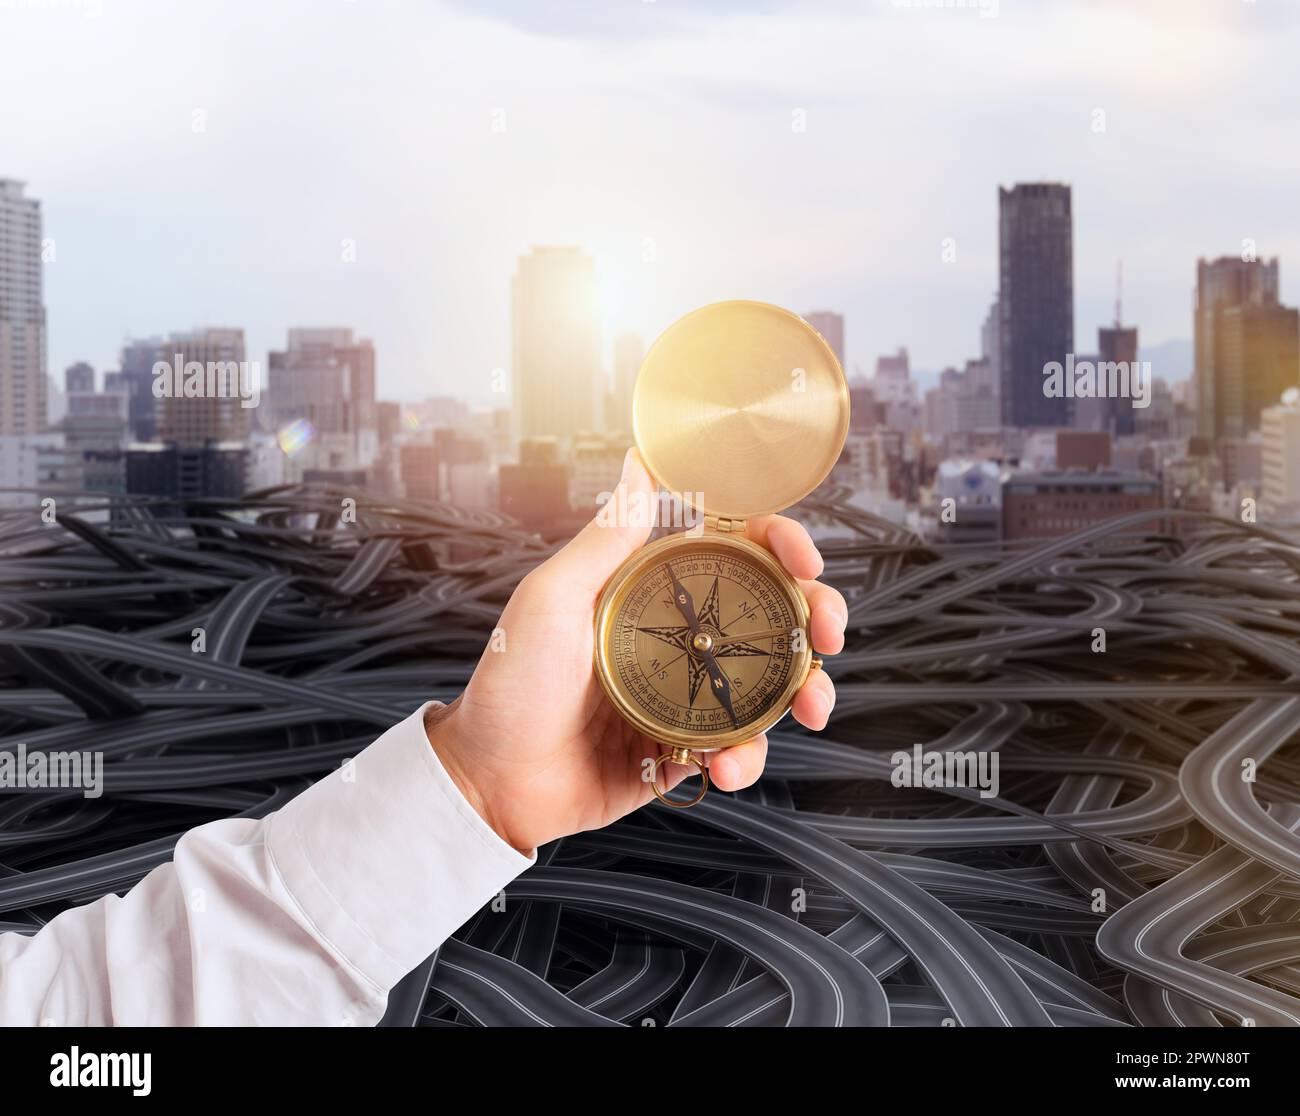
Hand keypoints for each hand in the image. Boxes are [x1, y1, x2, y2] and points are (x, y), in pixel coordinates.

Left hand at [426, 448, 846, 854]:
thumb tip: (640, 461)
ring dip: (804, 694)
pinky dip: (746, 759)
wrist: (493, 780)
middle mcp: (681, 639)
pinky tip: (726, 766)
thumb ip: (606, 538)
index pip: (734, 554)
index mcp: (654, 593)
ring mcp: (688, 698)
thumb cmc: (510, 681)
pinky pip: (737, 750)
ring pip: (771, 686)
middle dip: (818, 620)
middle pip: (773, 617)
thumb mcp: (554, 599)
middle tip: (830, 635)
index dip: (780, 546)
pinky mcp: (685, 752)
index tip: (804, 558)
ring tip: (809, 710)